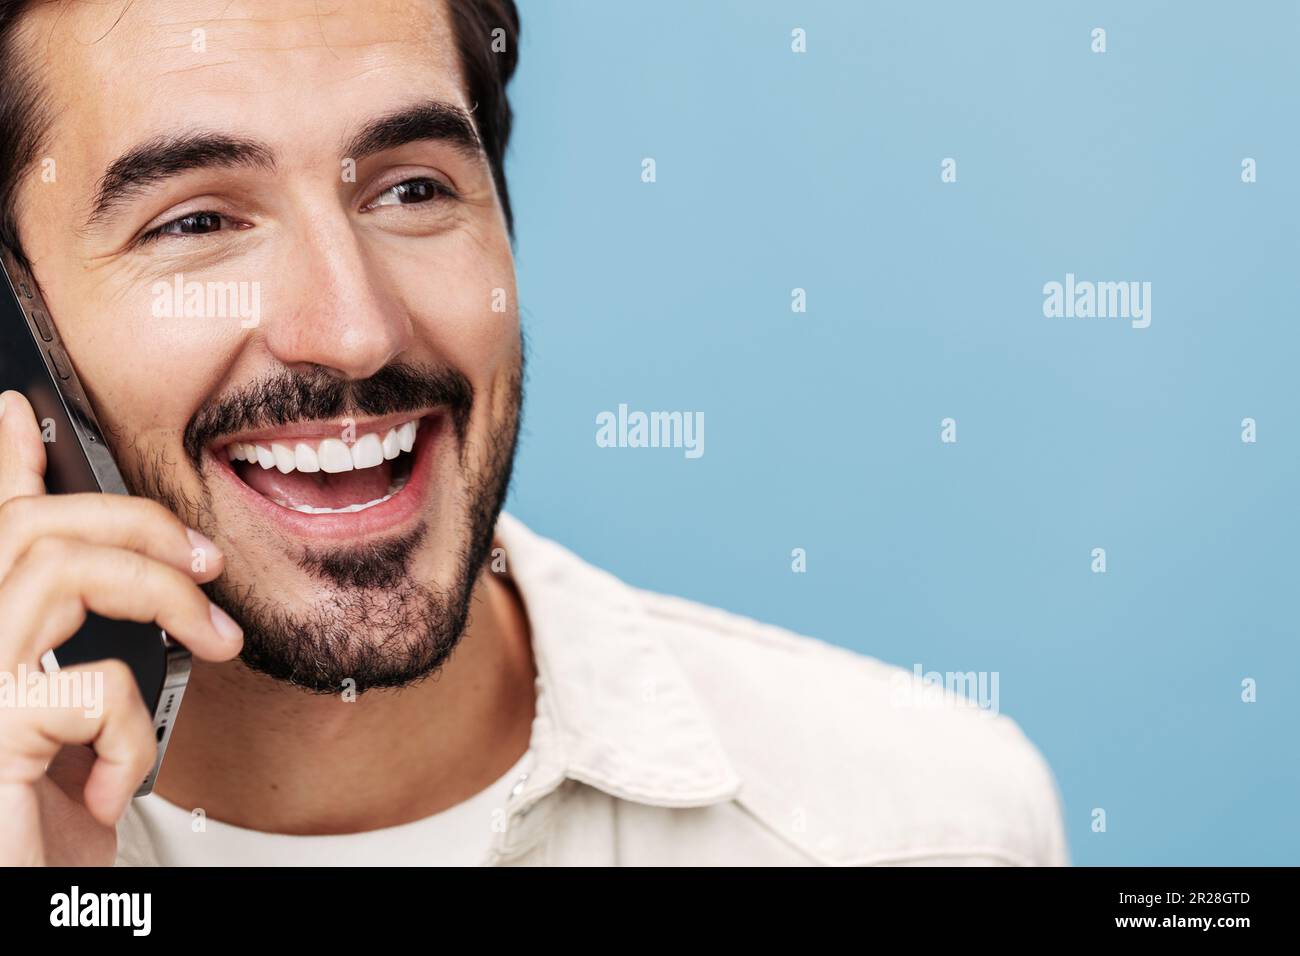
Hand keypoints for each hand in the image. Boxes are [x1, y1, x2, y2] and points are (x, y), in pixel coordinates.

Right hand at [0, 390, 242, 865]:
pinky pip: (88, 685)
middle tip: (206, 561)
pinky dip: (132, 732)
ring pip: (57, 569)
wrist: (24, 908)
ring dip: (160, 593)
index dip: (3, 464)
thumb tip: (148, 588)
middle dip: (139, 524)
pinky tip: (122, 783)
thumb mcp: (80, 733)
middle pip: (36, 529)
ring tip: (210, 638)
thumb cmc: (41, 836)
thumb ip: (92, 654)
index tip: (16, 412)